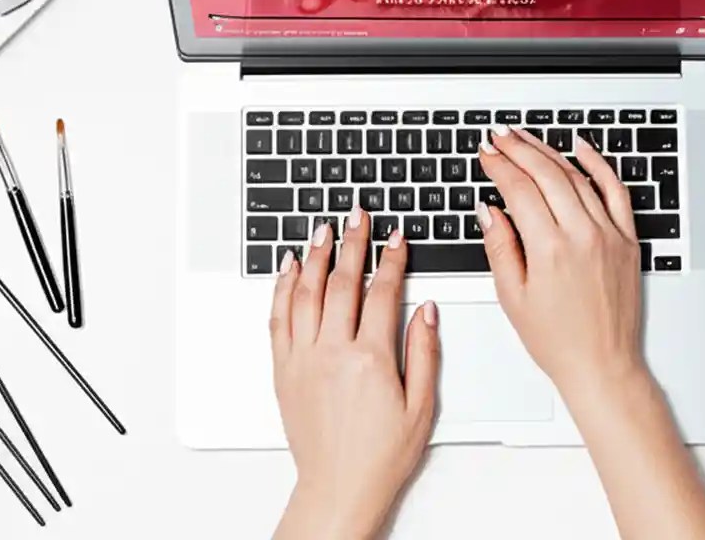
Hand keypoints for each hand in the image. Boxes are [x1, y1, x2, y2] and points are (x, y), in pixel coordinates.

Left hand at [271, 214, 439, 539]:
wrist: (338, 488)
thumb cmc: (381, 455)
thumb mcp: (421, 406)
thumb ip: (424, 352)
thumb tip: (426, 310)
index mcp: (370, 359)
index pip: (382, 292)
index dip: (391, 259)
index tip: (396, 237)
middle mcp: (332, 353)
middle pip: (341, 282)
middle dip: (352, 242)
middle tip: (357, 215)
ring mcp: (302, 360)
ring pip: (305, 293)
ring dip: (315, 256)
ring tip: (323, 229)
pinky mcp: (283, 371)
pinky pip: (278, 319)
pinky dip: (282, 289)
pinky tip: (289, 269)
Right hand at [476, 126, 645, 397]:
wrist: (602, 365)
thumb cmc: (558, 341)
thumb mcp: (513, 297)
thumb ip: (500, 247)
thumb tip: (489, 210)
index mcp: (551, 249)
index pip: (519, 190)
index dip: (499, 166)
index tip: (486, 153)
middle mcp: (583, 235)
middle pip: (547, 174)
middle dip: (519, 149)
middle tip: (500, 137)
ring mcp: (609, 235)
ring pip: (577, 177)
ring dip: (549, 152)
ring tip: (527, 139)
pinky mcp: (627, 240)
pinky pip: (615, 191)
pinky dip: (598, 165)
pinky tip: (581, 148)